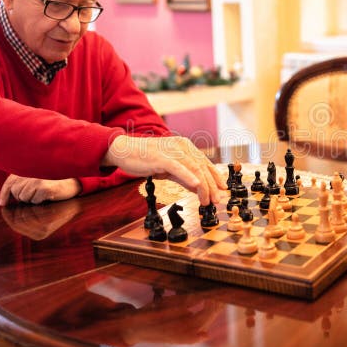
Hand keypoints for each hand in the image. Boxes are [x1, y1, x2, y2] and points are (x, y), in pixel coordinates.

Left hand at [0, 175, 81, 205]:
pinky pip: (35, 201)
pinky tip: (48, 196)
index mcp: (27, 168)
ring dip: (32, 200)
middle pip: (16, 193)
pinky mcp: (44, 188)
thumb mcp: (35, 180)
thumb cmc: (53, 183)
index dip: (4, 194)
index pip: (10, 182)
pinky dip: (40, 201)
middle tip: (36, 194)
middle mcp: (31, 172)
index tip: (3, 204)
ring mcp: (37, 179)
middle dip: (23, 198)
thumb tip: (3, 201)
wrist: (73, 182)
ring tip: (42, 194)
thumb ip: (20, 184)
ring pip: (24, 198)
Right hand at [103, 135, 224, 204]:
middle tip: (217, 200)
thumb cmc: (146, 159)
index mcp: (185, 146)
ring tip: (207, 200)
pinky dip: (190, 177)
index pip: (205, 163)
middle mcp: (182, 146)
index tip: (222, 190)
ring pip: (194, 168)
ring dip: (204, 186)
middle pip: (202, 167)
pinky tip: (197, 186)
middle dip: (212, 186)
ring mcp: (172, 151)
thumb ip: (183, 176)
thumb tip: (197, 187)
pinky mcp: (162, 157)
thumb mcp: (169, 169)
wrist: (124, 151)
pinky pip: (179, 168)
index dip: (215, 177)